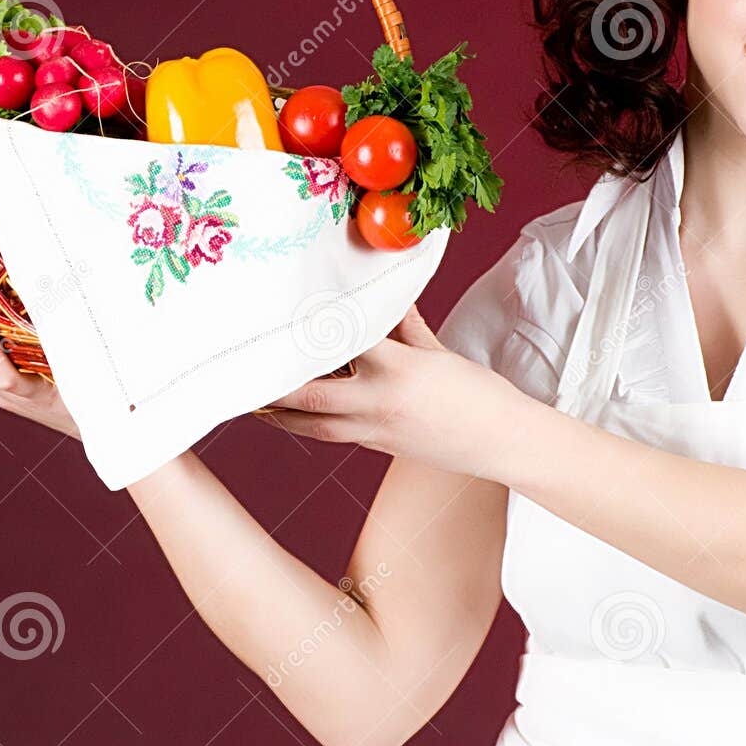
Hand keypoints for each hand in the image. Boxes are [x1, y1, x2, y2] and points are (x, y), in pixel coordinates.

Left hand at [255, 303, 525, 475]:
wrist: (502, 442)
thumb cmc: (478, 394)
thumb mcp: (438, 350)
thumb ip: (405, 324)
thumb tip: (385, 299)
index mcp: (398, 370)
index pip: (343, 342)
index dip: (310, 329)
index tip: (282, 316)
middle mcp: (379, 403)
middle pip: (310, 395)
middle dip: (274, 384)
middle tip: (243, 367)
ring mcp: (375, 431)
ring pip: (311, 425)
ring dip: (277, 412)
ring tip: (249, 397)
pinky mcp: (377, 447)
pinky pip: (331, 434)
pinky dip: (305, 423)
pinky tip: (288, 413)